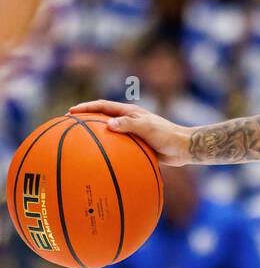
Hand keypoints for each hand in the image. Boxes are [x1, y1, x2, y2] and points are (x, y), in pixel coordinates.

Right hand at [68, 100, 191, 164]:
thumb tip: (109, 125)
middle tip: (68, 124)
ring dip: (93, 135)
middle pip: (102, 117)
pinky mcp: (135, 145)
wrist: (183, 148)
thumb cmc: (167, 135)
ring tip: (78, 143)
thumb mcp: (147, 128)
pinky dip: (105, 150)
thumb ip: (129, 125)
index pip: (103, 106)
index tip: (70, 112)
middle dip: (85, 119)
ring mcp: (131, 132)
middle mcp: (128, 120)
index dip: (86, 108)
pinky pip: (116, 147)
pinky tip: (97, 161)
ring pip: (108, 132)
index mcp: (129, 111)